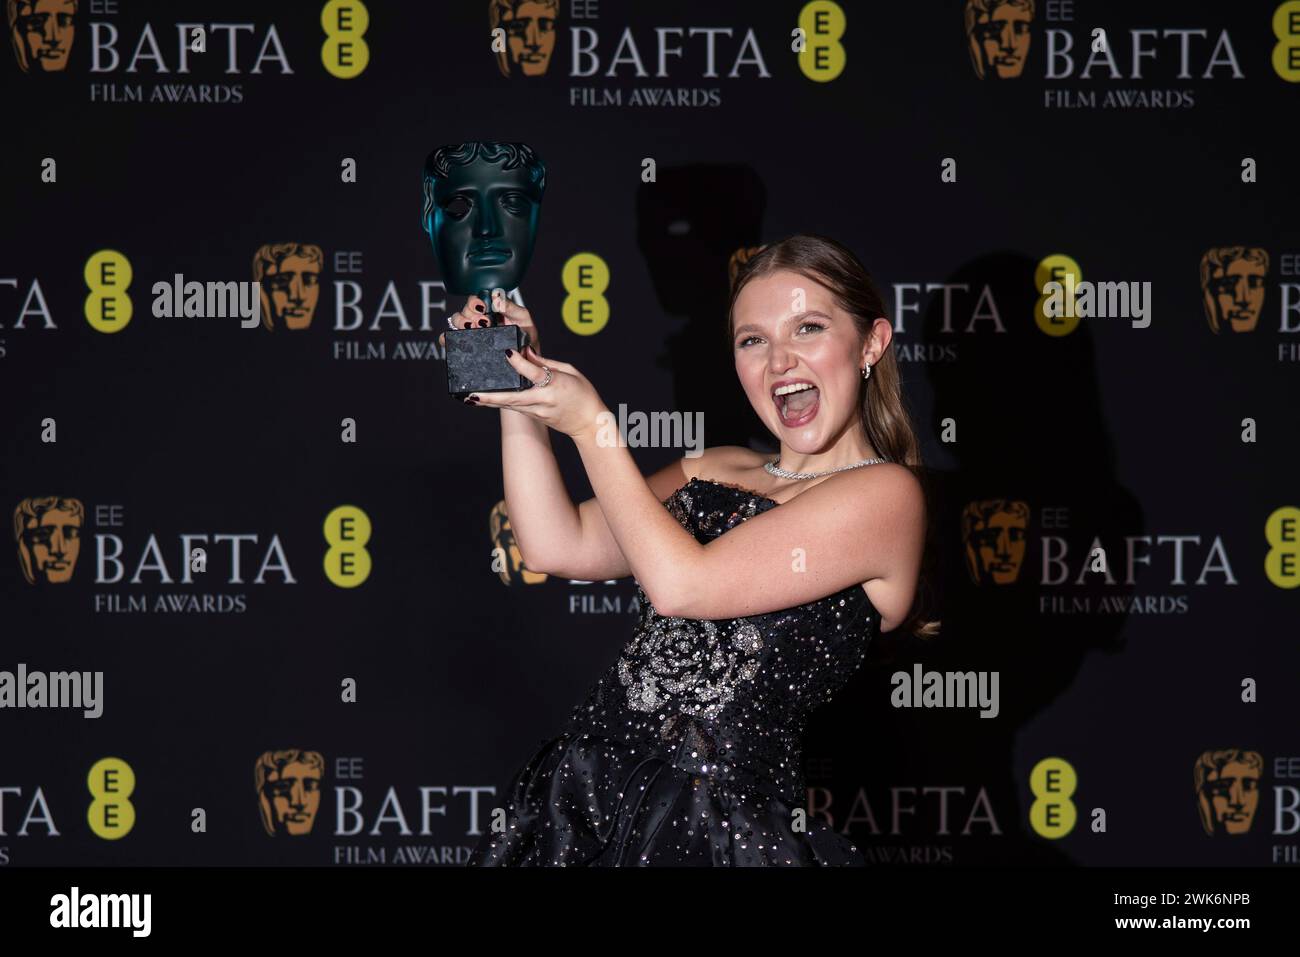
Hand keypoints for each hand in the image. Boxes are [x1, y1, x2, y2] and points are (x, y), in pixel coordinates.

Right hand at [437, 290, 539, 353]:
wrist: (528, 361)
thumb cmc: (526, 337)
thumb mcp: (522, 318)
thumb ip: (510, 306)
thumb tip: (495, 295)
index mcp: (491, 310)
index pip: (475, 300)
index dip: (475, 302)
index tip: (482, 308)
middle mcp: (480, 320)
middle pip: (464, 310)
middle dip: (470, 314)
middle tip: (484, 323)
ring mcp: (473, 333)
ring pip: (456, 322)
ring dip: (462, 324)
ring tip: (476, 330)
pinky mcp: (469, 347)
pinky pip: (451, 341)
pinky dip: (447, 338)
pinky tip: (451, 339)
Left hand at [466, 341, 607, 439]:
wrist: (590, 423)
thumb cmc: (583, 395)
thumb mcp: (570, 372)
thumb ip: (546, 363)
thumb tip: (526, 353)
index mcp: (555, 386)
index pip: (534, 374)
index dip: (520, 363)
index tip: (507, 352)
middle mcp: (543, 400)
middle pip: (513, 397)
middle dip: (491, 396)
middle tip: (472, 393)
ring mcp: (537, 411)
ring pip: (509, 405)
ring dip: (489, 401)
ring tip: (470, 396)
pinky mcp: (534, 416)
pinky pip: (513, 407)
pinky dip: (499, 402)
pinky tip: (485, 400)